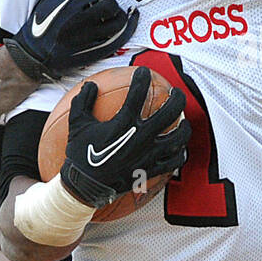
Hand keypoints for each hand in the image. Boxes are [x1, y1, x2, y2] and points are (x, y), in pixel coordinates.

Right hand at [4, 0, 138, 80]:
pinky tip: (133, 19)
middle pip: (110, 6)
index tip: (86, 1)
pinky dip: (129, 28)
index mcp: (68, 6)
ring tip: (116, 14)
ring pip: (117, 24)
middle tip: (105, 7)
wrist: (33, 55)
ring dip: (120, 16)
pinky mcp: (94, 53)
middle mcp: (80, 23)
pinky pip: (119, 40)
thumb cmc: (40, 23)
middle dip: (110, 4)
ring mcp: (88, 39)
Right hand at [59, 68, 190, 206]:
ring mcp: (149, 155)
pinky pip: (173, 161)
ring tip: (183, 120)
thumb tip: (90, 84)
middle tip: (175, 92)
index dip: (142, 78)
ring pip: (178, 137)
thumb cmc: (80, 155)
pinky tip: (179, 148)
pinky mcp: (151, 170)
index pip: (138, 94)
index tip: (144, 72)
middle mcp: (141, 138)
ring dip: (184, 126)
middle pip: (169, 112)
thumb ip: (83, 102)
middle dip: (176, 97)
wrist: (84, 188)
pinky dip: (179, 153)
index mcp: (123, 124)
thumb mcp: (77, 125)